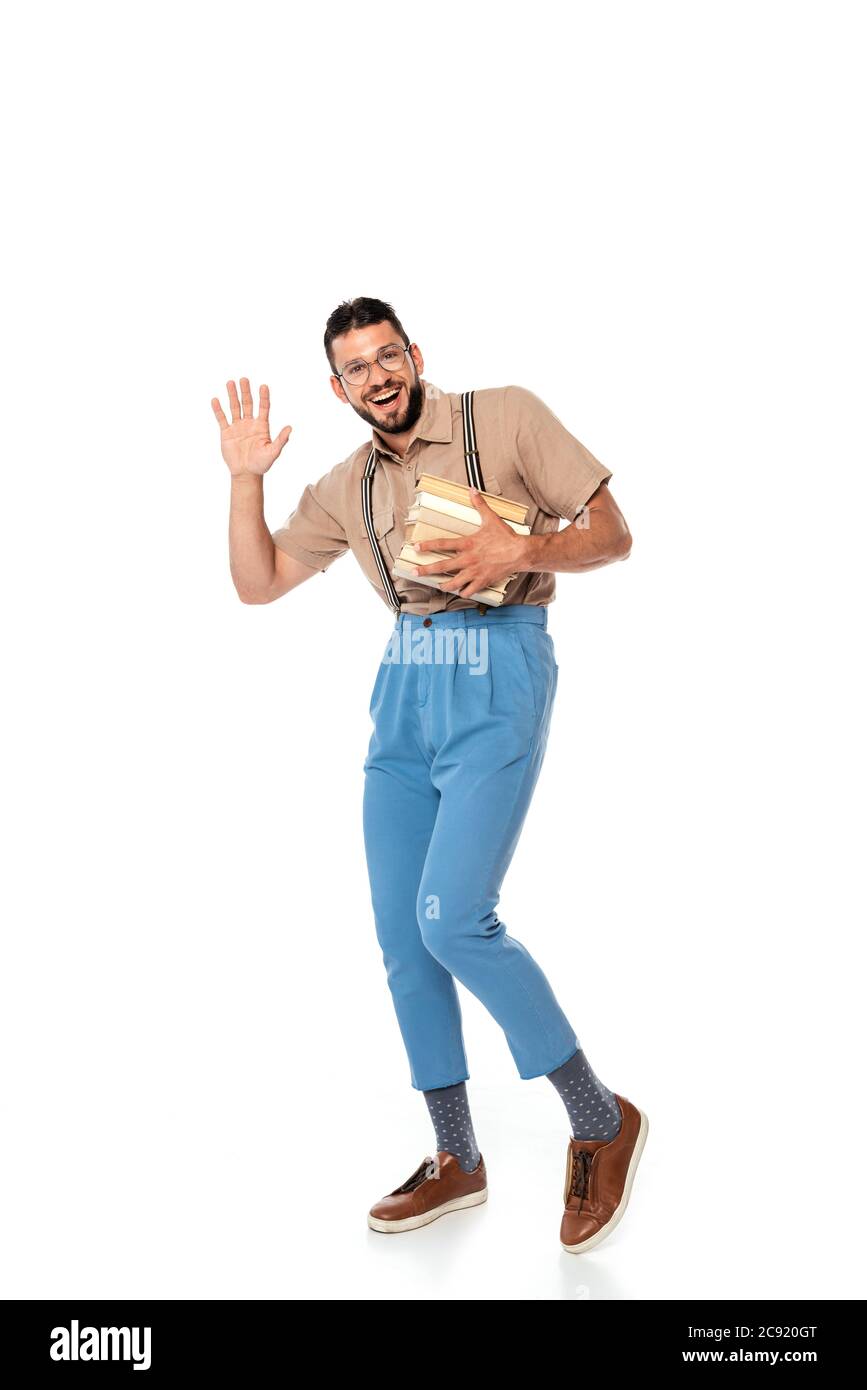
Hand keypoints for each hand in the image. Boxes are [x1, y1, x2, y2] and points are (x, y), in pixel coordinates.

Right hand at [211, 377, 291, 477]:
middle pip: (248, 403)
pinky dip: (218, 410)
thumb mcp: (273, 452)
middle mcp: (249, 423)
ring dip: (232, 395)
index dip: (264, 397)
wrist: (246, 474)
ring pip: (235, 407)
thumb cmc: (261, 464)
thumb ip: (281, 440)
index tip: (264, 386)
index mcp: (262, 426)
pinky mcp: (226, 433)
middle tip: (244, 379)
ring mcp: (237, 427)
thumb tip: (290, 428)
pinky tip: (216, 400)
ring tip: (230, 382)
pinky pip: (222, 419)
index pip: (263, 407)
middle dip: (246, 391)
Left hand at [410, 489, 524, 596]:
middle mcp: (468, 559)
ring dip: (444, 585)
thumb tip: (472, 490)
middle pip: (442, 566)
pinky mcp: (483, 581)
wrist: (520, 552)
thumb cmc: (506, 537)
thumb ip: (479, 505)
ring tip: (439, 586)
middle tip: (415, 572)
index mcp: (468, 544)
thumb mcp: (491, 518)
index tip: (416, 548)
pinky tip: (460, 592)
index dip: (427, 545)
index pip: (442, 544)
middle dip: (426, 570)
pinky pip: (469, 591)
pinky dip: (463, 592)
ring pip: (453, 583)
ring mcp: (474, 572)